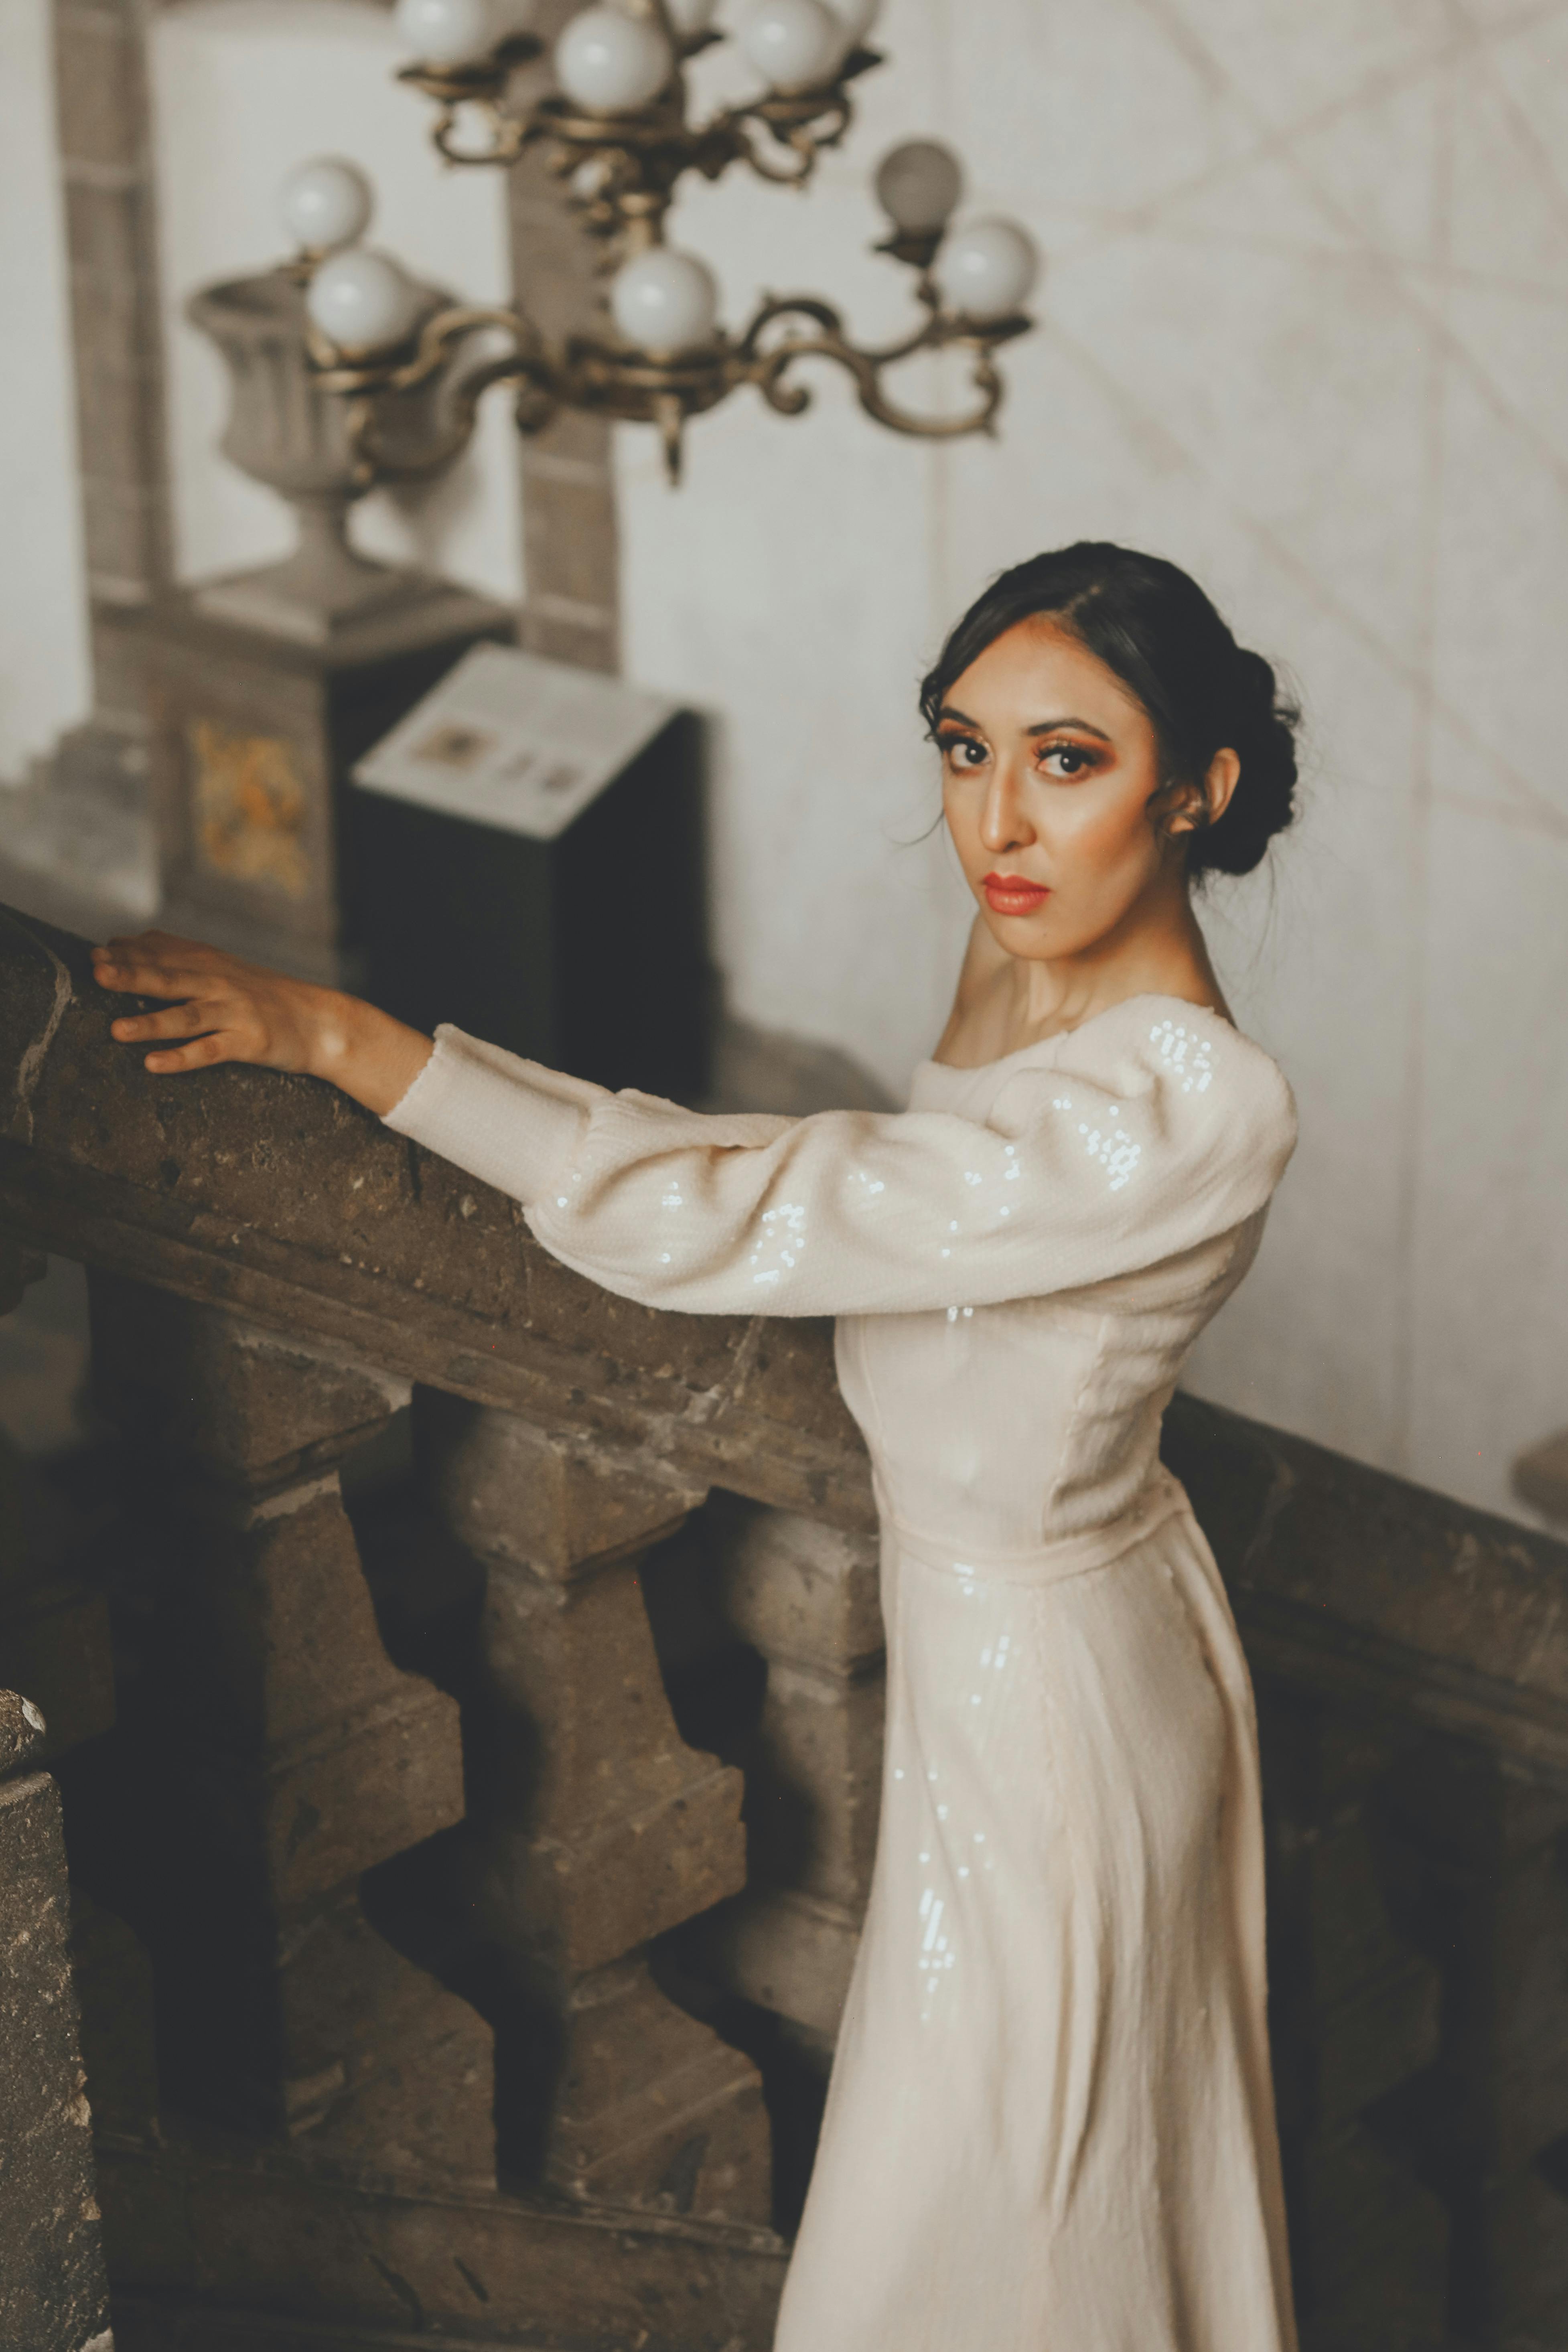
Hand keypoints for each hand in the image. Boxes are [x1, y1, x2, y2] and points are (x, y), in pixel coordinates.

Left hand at [92, 930, 433, 1116]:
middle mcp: (219, 983)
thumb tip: (124, 942)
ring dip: (150, 1022)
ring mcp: (234, 1012)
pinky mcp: (249, 1042)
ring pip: (186, 1016)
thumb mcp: (223, 969)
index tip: (94, 953)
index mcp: (209, 962)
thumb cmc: (265, 997)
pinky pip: (210, 1051)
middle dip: (131, 974)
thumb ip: (179, 957)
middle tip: (96, 972)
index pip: (163, 952)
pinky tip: (154, 1064)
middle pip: (169, 977)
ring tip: (115, 1030)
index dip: (128, 953)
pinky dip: (181, 1058)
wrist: (323, 1021)